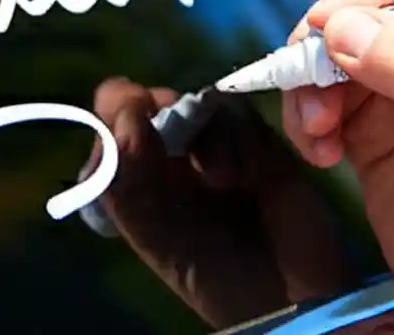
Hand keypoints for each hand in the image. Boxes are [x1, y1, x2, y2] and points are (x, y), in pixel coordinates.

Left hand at [85, 77, 358, 327]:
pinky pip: (235, 112)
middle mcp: (169, 153)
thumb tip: (129, 114)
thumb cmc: (208, 269)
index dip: (116, 108)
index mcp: (135, 173)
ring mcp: (212, 143)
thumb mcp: (148, 232)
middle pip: (150, 100)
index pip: (112, 119)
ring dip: (204, 136)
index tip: (128, 113)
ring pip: (194, 103)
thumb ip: (122, 177)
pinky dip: (236, 139)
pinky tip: (247, 176)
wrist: (281, 292)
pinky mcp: (255, 139)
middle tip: (173, 136)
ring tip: (223, 183)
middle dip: (155, 109)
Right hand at [283, 0, 393, 333]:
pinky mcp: (366, 126)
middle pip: (352, 5)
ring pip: (323, 53)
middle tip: (312, 94)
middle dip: (322, 48)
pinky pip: (313, 99)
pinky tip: (323, 154)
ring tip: (318, 135)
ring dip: (306, 90)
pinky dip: (303, 122)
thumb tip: (343, 28)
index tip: (329, 31)